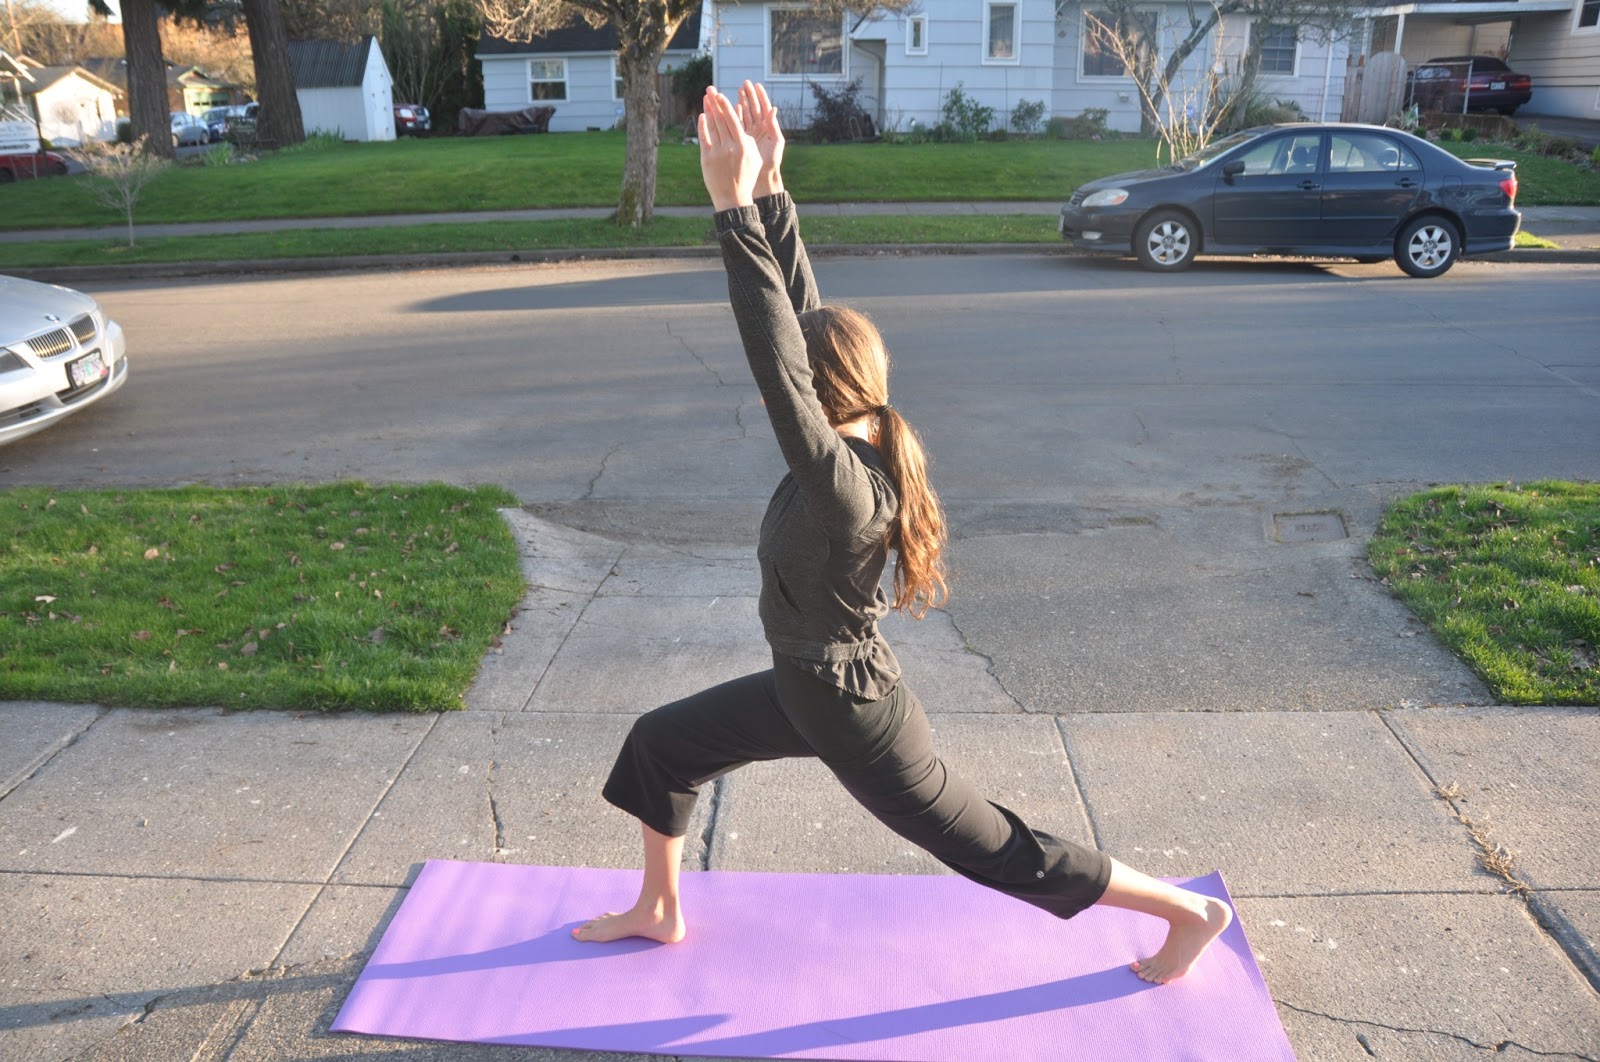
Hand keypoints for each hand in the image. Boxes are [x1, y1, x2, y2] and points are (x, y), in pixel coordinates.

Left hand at [698, 86, 759, 212]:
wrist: (733, 198)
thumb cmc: (746, 176)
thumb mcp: (754, 157)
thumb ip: (750, 139)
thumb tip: (751, 122)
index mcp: (743, 146)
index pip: (732, 120)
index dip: (725, 106)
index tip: (720, 95)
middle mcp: (729, 147)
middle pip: (720, 120)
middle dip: (714, 103)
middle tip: (710, 89)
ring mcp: (716, 153)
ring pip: (711, 127)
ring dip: (708, 110)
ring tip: (705, 98)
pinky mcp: (706, 158)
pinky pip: (704, 138)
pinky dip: (702, 126)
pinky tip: (702, 116)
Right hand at [737, 81, 784, 197]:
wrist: (763, 178)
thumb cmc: (771, 162)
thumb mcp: (775, 143)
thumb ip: (774, 126)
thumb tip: (774, 108)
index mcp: (768, 128)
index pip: (764, 108)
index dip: (760, 96)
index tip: (756, 85)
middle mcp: (759, 129)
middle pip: (752, 108)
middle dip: (748, 96)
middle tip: (743, 84)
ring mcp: (749, 134)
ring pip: (743, 115)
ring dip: (739, 103)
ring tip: (735, 91)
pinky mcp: (740, 140)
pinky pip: (736, 125)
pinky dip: (732, 116)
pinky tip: (728, 107)